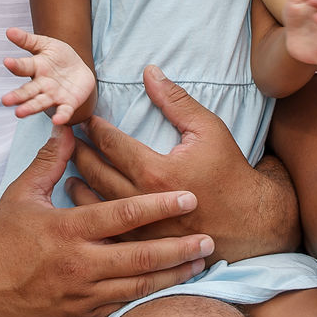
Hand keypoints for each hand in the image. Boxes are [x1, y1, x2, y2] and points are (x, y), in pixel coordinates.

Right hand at [0, 27, 95, 124]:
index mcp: (36, 68)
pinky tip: (57, 121)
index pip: (23, 67)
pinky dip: (61, 116)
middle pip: (28, 91)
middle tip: (5, 100)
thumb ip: (28, 40)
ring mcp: (54, 95)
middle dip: (17, 96)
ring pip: (40, 102)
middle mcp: (41, 85)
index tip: (7, 61)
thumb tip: (9, 31)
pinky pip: (64, 111)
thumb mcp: (46, 44)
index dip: (15, 64)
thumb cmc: (59, 57)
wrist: (80, 70)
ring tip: (19, 113)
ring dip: (30, 108)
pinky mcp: (68, 103)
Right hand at [0, 123, 213, 316]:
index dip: (159, 206)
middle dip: (179, 247)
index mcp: (68, 229)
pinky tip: (171, 288)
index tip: (189, 197)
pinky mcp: (80, 316)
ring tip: (201, 264)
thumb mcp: (23, 193)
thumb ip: (50, 160)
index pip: (123, 214)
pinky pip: (121, 306)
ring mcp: (81, 294)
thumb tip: (69, 127)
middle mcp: (78, 264)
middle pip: (140, 256)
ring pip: (137, 286)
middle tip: (210, 238)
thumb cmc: (1, 236)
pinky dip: (149, 297)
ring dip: (173, 275)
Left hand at [64, 65, 298, 263]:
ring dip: (78, 184)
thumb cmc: (230, 172)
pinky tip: (84, 204)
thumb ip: (175, 100)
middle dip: (78, 153)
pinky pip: (108, 229)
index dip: (95, 130)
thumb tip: (149, 72)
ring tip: (66, 169)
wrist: (250, 221)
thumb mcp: (207, 129)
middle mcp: (142, 200)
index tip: (85, 120)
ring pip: (97, 203)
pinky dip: (91, 215)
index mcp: (155, 171)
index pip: (112, 145)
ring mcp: (141, 227)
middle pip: (97, 173)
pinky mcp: (144, 245)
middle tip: (66, 140)